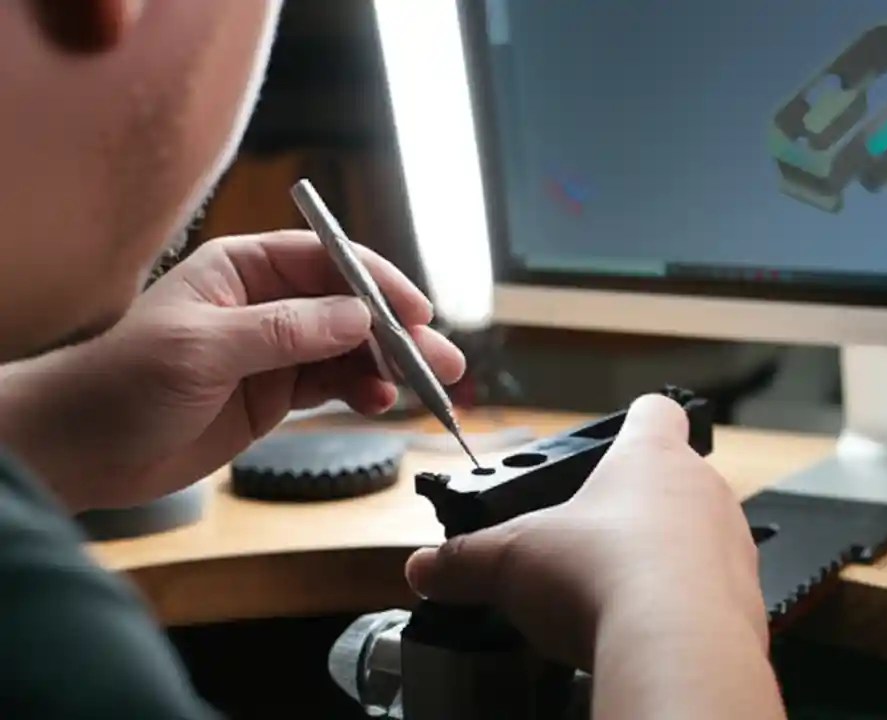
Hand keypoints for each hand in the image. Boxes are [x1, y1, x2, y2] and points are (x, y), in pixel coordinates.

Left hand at [0, 230, 464, 510]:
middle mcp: (265, 304)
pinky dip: (364, 391)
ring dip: (391, 366)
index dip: (377, 282)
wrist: (84, 450)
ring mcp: (274, 350)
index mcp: (241, 270)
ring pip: (350, 349)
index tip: (416, 310)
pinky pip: (335, 384)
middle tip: (442, 359)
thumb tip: (357, 317)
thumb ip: (284, 331)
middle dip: (398, 331)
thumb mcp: (203, 350)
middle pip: (349, 307)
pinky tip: (382, 403)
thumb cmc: (122, 385)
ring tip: (427, 387)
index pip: (326, 261)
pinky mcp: (276, 393)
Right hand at [404, 394, 767, 669]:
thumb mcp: (511, 561)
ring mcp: (732, 545)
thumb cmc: (606, 575)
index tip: (618, 439)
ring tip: (616, 594)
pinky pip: (715, 593)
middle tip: (592, 542)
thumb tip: (426, 568)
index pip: (655, 413)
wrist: (677, 648)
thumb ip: (465, 560)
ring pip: (699, 538)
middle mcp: (704, 491)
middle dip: (635, 510)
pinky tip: (648, 630)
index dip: (634, 423)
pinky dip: (685, 606)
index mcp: (651, 458)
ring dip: (666, 559)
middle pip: (675, 481)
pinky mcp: (746, 600)